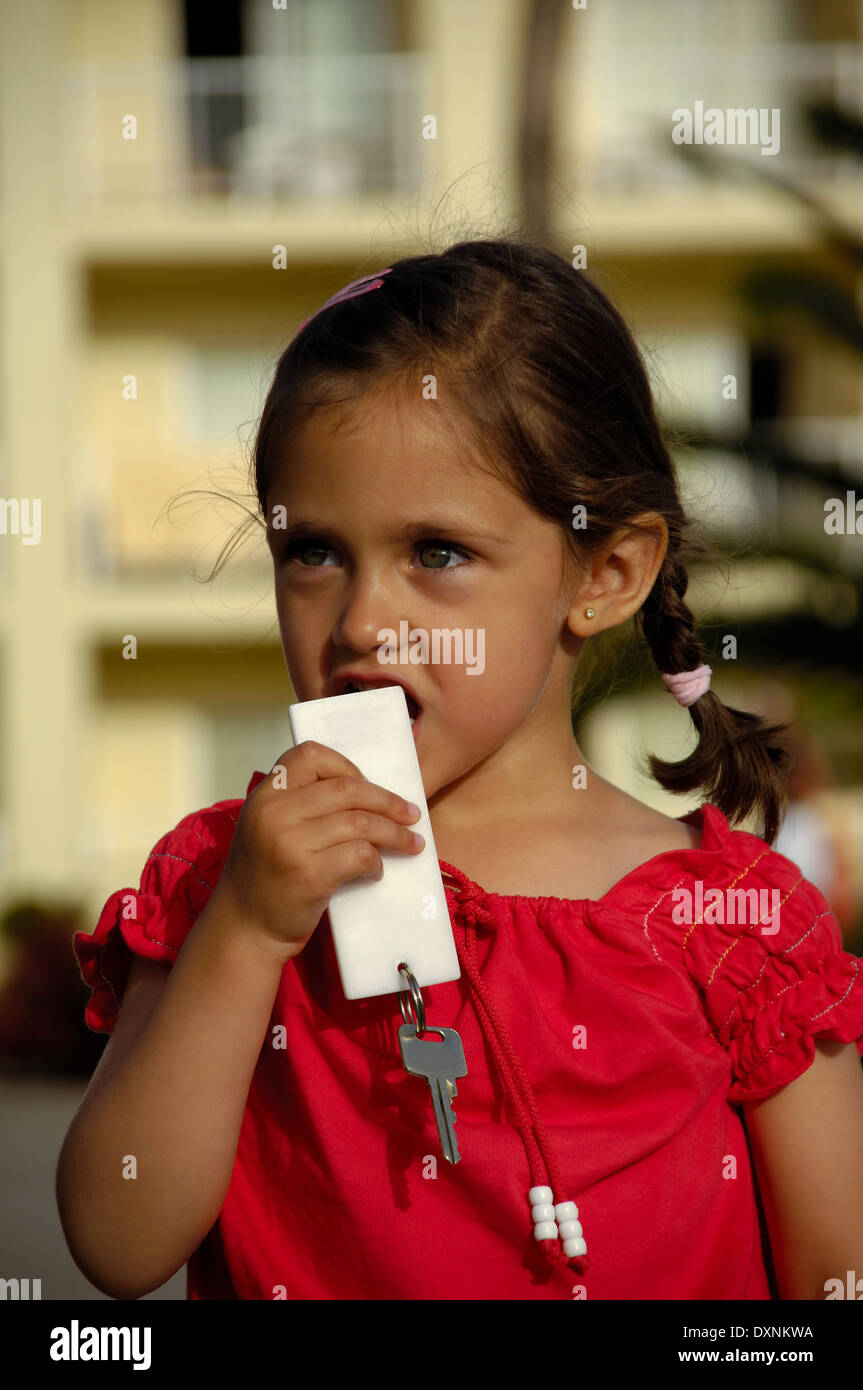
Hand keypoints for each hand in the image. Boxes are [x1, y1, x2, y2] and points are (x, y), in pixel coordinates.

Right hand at [209, 741, 424, 961]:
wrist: (245, 928)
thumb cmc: (264, 878)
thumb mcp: (268, 828)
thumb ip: (300, 805)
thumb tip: (366, 793)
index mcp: (265, 795)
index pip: (310, 755)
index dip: (346, 766)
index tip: (367, 785)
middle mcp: (274, 813)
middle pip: (347, 789)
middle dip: (388, 801)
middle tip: (410, 814)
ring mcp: (290, 844)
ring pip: (361, 822)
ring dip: (394, 834)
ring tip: (410, 843)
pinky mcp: (309, 875)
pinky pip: (360, 855)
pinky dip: (375, 862)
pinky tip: (375, 871)